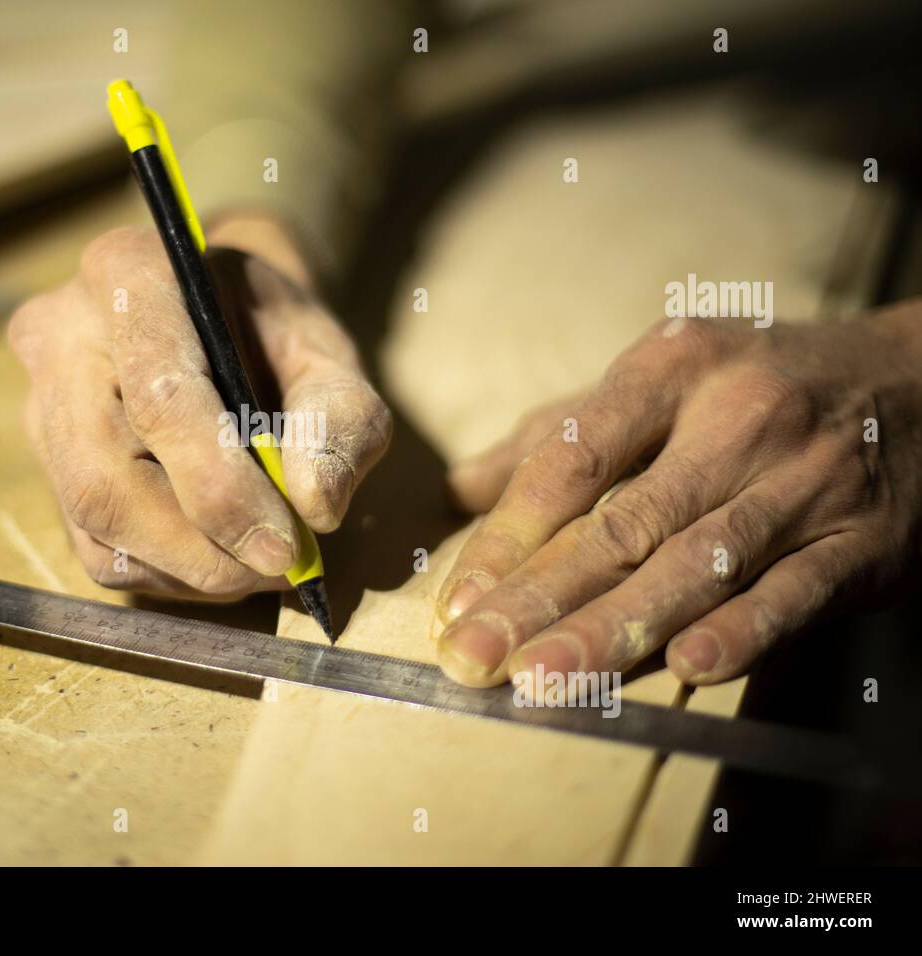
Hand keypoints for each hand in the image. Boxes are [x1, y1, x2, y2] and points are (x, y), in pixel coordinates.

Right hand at [8, 215, 389, 598]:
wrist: (222, 314)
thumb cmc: (274, 329)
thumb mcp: (327, 350)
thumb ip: (339, 417)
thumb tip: (316, 506)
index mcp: (128, 274)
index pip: (159, 397)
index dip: (219, 487)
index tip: (283, 546)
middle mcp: (59, 336)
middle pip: (105, 476)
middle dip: (198, 546)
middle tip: (278, 568)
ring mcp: (39, 404)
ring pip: (94, 521)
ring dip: (188, 566)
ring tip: (260, 561)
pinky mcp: (45, 464)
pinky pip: (94, 548)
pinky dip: (168, 572)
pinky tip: (220, 555)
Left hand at [435, 303, 921, 687]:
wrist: (914, 378)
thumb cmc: (755, 383)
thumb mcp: (659, 375)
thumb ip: (559, 434)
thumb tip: (461, 486)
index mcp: (671, 368)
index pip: (572, 461)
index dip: (509, 536)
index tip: (458, 599)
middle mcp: (737, 419)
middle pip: (622, 524)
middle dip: (538, 599)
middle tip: (473, 658)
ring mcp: (804, 482)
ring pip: (696, 565)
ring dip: (614, 629)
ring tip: (544, 679)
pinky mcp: (861, 540)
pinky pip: (794, 592)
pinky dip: (743, 630)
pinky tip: (685, 666)